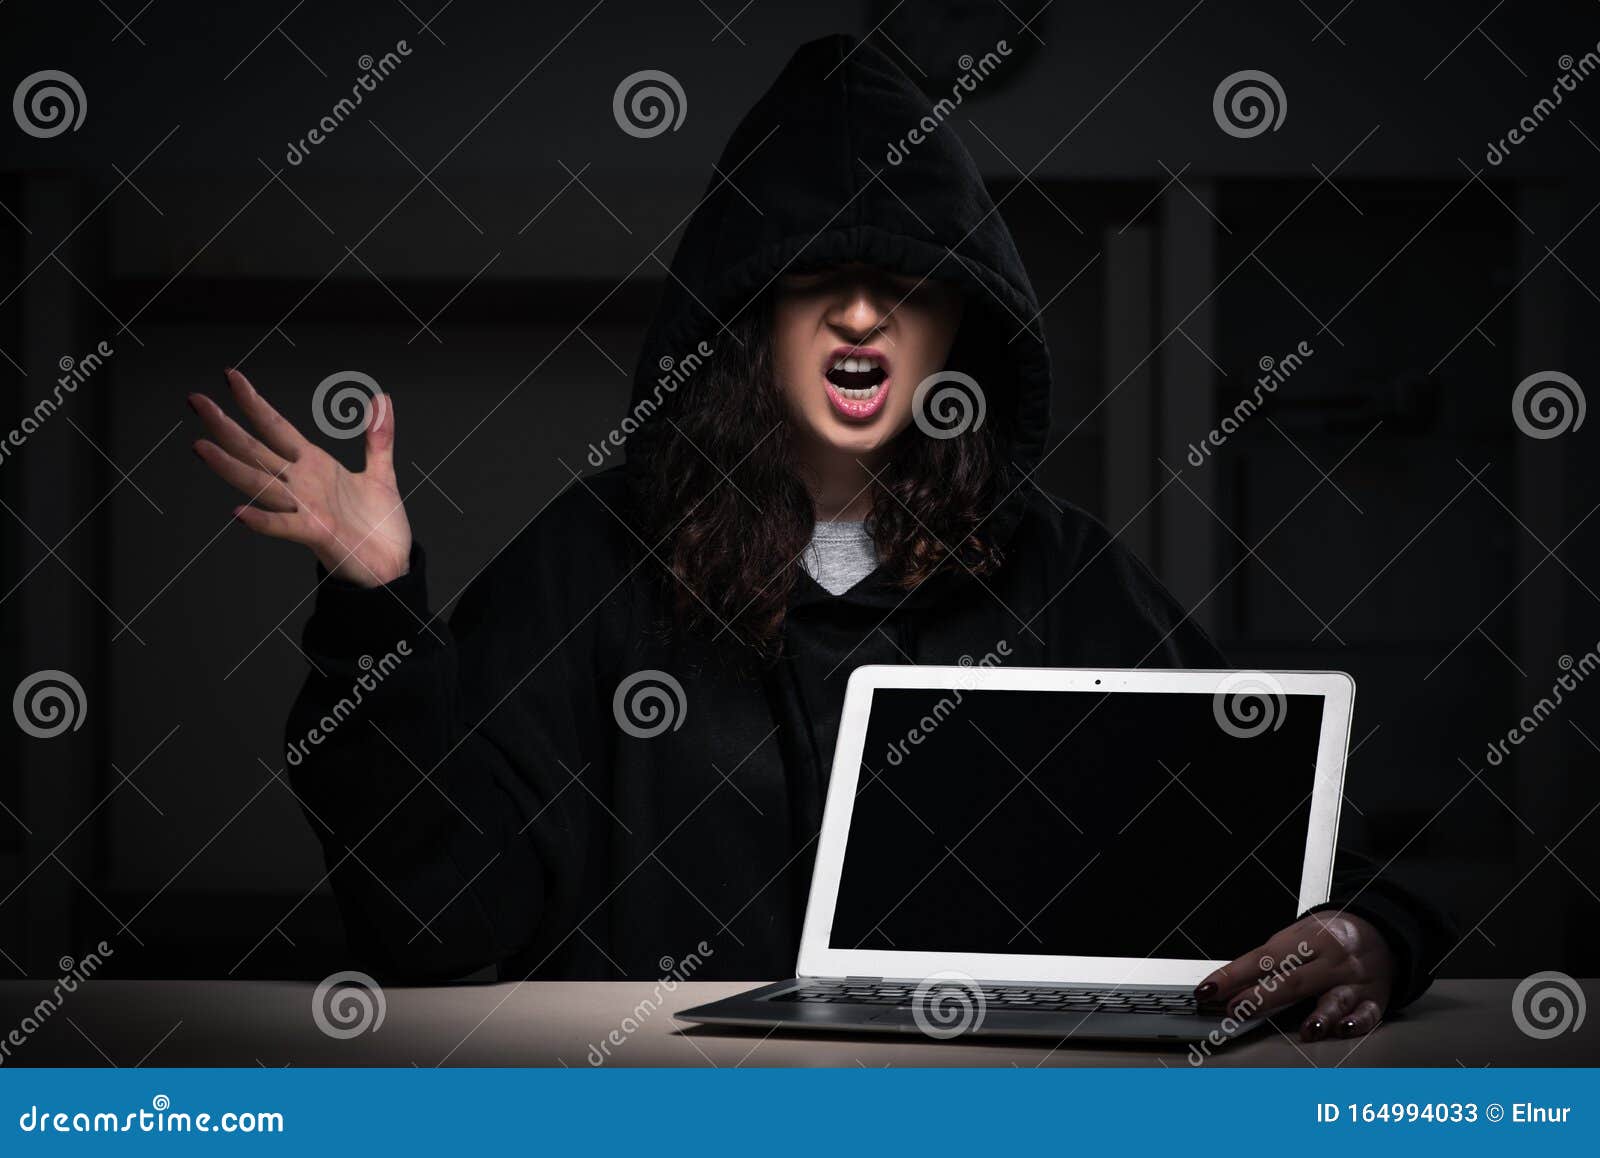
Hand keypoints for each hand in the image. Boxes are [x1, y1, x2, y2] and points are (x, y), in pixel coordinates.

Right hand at [189, 369, 411, 587]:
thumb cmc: (379, 526)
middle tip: (195, 400)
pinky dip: (262, 520)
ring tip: (201, 447)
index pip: (276, 427)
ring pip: (260, 484)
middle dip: (225, 425)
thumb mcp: (381, 473)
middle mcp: (301, 484)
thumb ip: (378, 437)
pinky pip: (283, 526)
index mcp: (314, 466)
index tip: (231, 376)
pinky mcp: (316, 533)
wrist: (392, 565)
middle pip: (256, 450)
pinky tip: (238, 512)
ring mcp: (305, 508)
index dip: (254, 403)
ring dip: (230, 467)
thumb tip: (382, 399)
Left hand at [1194, 911, 1394, 1040]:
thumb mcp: (1296, 938)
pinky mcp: (1374, 999)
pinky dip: (1356, 1022)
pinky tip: (1344, 1029)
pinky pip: (1367, 1013)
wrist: (1380, 931)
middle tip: (1235, 1009)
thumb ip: (1267, 962)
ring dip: (1320, 1014)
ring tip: (1306, 1029)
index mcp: (1306, 939)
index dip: (1232, 975)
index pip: (1262, 958)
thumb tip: (1227, 987)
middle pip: (1294, 980)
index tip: (1208, 990)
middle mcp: (1330, 959)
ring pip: (1335, 998)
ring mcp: (1353, 980)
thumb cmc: (1328, 938)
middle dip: (1263, 996)